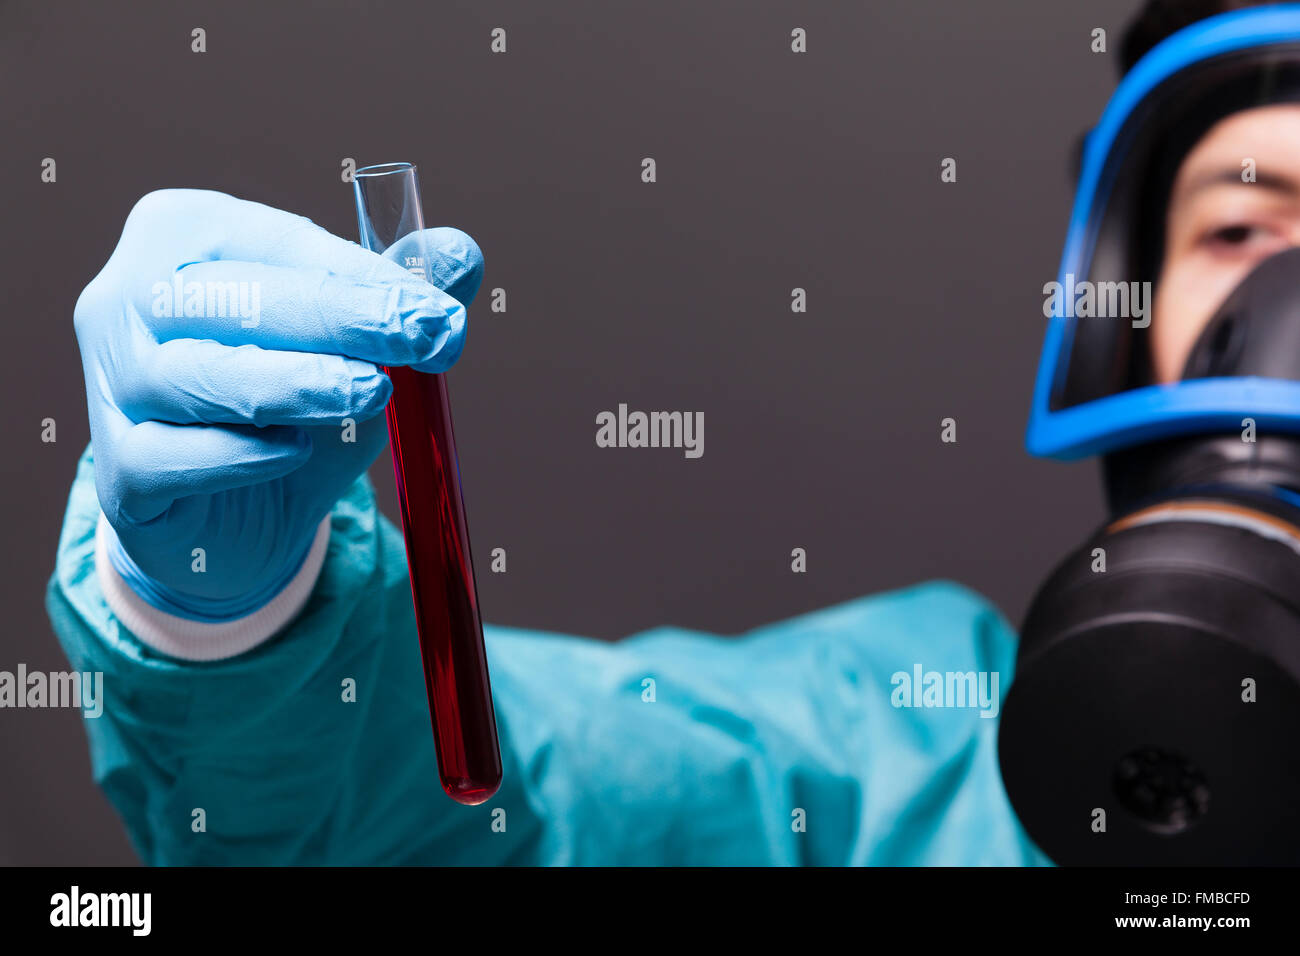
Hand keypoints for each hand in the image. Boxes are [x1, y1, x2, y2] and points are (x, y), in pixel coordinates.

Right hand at [74, 188, 482, 618]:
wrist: (235, 515)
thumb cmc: (293, 407)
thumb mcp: (354, 345)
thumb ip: (398, 295)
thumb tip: (461, 253)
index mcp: (182, 235)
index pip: (276, 243)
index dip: (363, 275)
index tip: (439, 309)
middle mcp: (127, 297)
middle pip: (229, 297)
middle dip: (338, 316)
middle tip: (421, 337)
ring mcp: (111, 383)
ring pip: (194, 373)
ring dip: (292, 382)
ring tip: (370, 392)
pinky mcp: (119, 470)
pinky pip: (172, 456)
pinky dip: (237, 454)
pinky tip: (292, 453)